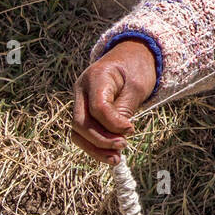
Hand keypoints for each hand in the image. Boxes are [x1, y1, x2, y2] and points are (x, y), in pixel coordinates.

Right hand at [71, 41, 157, 165]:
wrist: (131, 56)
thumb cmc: (136, 69)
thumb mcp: (136, 86)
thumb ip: (124, 109)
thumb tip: (116, 136)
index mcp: (96, 77)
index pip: (97, 107)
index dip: (113, 123)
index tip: (130, 129)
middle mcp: (81, 89)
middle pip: (81, 122)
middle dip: (101, 140)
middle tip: (123, 146)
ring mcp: (80, 101)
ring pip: (78, 132)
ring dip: (96, 148)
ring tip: (117, 158)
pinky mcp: (84, 112)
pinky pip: (83, 133)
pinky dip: (95, 146)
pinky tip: (110, 155)